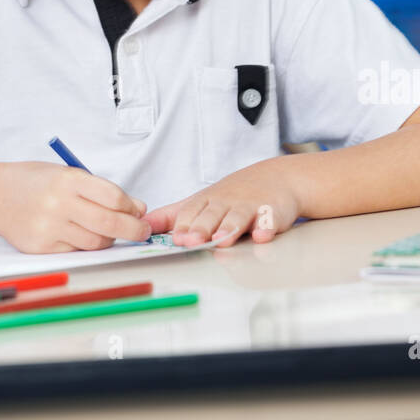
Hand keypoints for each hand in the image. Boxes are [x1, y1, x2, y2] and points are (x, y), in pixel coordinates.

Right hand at [0, 162, 151, 253]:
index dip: (131, 207)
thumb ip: (101, 190)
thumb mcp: (68, 174)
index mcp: (68, 180)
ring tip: (107, 230)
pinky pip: (77, 251)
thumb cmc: (35, 182)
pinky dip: (86, 245)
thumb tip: (137, 208)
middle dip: (133, 230)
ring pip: (95, 242)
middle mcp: (58, 204)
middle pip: (109, 223)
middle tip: (142, 231)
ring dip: (109, 239)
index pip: (112, 196)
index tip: (139, 212)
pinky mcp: (42, 247)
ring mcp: (49, 227)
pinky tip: (82, 234)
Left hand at [143, 160, 301, 247]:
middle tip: (192, 242)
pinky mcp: (272, 211)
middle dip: (202, 228)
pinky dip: (266, 227)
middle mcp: (226, 202)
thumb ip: (172, 215)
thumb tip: (142, 225)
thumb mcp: (202, 201)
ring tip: (222, 240)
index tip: (175, 239)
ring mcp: (250, 206)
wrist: (276, 178)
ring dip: (229, 228)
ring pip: (238, 217)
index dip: (183, 225)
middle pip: (212, 215)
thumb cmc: (234, 195)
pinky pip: (269, 220)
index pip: (191, 212)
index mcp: (207, 201)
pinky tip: (261, 235)